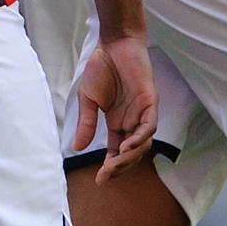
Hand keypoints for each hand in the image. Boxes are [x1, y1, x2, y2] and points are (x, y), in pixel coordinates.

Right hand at [71, 34, 156, 179]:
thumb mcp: (88, 100)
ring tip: (114, 163)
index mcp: (117, 122)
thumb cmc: (101, 68)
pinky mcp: (150, 102)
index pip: (115, 151)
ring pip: (142, 144)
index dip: (109, 167)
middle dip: (120, 167)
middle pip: (131, 153)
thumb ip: (86, 123)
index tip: (99, 180)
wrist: (113, 45)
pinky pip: (149, 126)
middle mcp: (132, 121)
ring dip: (130, 156)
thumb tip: (76, 148)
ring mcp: (142, 113)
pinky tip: (126, 146)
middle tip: (106, 175)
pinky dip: (139, 138)